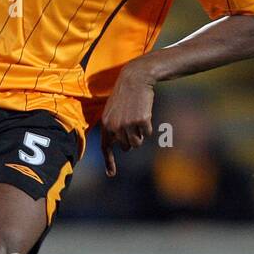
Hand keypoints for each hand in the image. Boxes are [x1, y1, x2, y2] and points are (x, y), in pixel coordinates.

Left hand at [99, 60, 155, 177]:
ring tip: (138, 118)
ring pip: (137, 142)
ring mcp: (128, 125)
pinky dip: (148, 126)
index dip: (109, 162)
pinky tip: (144, 113)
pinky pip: (147, 133)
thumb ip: (114, 128)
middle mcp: (115, 127)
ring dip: (140, 134)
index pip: (105, 147)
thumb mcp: (113, 111)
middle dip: (131, 139)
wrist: (135, 79)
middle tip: (132, 123)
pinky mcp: (141, 121)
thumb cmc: (125, 95)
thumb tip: (122, 146)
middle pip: (126, 146)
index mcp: (105, 124)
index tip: (111, 175)